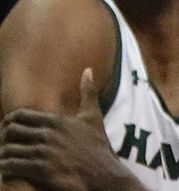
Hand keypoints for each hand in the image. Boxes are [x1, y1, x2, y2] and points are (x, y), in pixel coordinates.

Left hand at [0, 70, 127, 190]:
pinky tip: (8, 169)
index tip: (8, 128)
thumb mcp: (93, 116)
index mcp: (55, 121)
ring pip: (8, 150)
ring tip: (5, 158)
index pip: (20, 116)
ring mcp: (43, 153)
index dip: (9, 121)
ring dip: (4, 155)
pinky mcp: (40, 170)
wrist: (103, 173)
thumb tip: (88, 70)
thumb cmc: (97, 145)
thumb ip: (88, 92)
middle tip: (5, 144)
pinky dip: (6, 167)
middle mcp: (47, 135)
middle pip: (10, 131)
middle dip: (4, 138)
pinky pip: (12, 166)